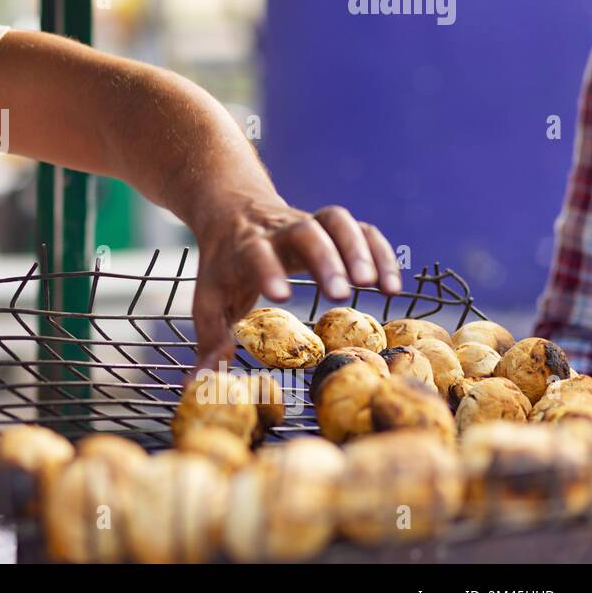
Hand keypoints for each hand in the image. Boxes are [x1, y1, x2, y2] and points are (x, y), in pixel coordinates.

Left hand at [190, 195, 400, 372]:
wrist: (232, 210)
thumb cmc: (224, 266)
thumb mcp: (209, 300)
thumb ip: (209, 340)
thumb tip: (200, 382)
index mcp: (244, 247)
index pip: (255, 252)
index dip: (268, 271)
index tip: (282, 297)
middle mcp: (278, 230)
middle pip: (304, 230)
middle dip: (325, 259)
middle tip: (342, 295)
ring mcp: (307, 222)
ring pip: (335, 221)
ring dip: (358, 249)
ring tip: (375, 287)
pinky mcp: (331, 226)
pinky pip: (361, 229)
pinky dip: (381, 252)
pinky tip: (392, 286)